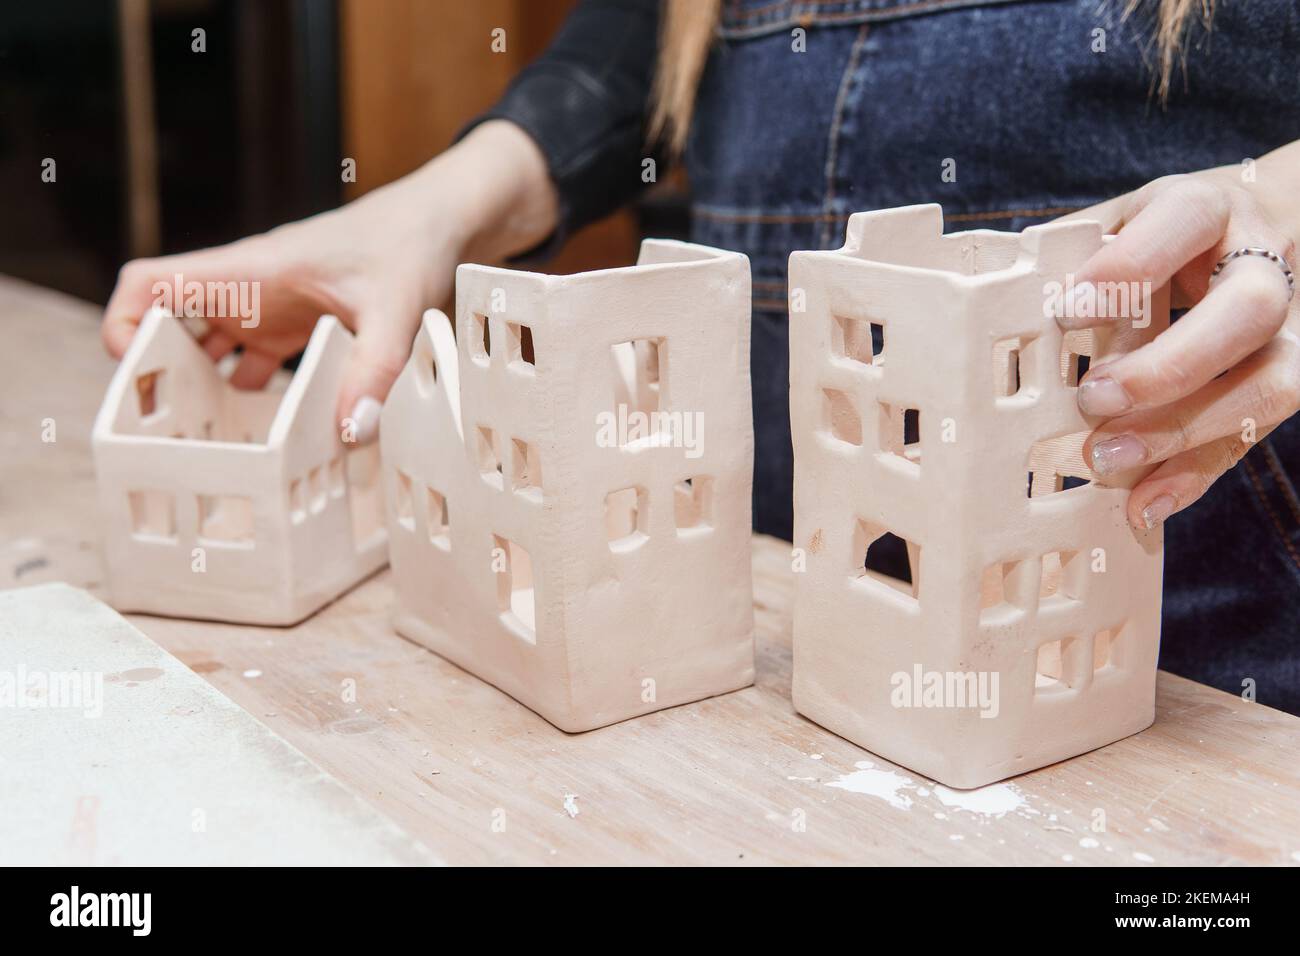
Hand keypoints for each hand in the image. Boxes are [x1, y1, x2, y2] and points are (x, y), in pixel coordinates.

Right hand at [101, 120, 557, 440]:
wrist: (440, 222)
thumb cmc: (409, 245)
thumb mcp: (396, 309)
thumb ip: (374, 368)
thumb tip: (349, 433)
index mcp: (249, 273)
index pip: (150, 283)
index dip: (121, 323)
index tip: (135, 374)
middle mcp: (246, 291)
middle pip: (166, 326)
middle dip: (157, 374)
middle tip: (166, 434)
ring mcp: (267, 309)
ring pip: (205, 348)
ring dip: (199, 390)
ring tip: (205, 446)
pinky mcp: (294, 325)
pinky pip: (250, 361)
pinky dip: (247, 395)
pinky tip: (264, 435)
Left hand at [1058, 172, 1298, 529]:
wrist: (1252, 237)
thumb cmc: (1161, 239)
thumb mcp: (1120, 224)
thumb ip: (1073, 254)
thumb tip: (994, 294)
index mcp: (1209, 208)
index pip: (1186, 221)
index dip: (1130, 266)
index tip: (1067, 310)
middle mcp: (1262, 264)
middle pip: (1246, 310)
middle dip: (1169, 364)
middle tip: (1093, 396)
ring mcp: (1289, 327)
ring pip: (1270, 381)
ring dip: (1183, 429)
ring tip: (1104, 456)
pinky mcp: (1286, 381)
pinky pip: (1252, 437)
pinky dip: (1193, 476)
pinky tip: (1143, 503)